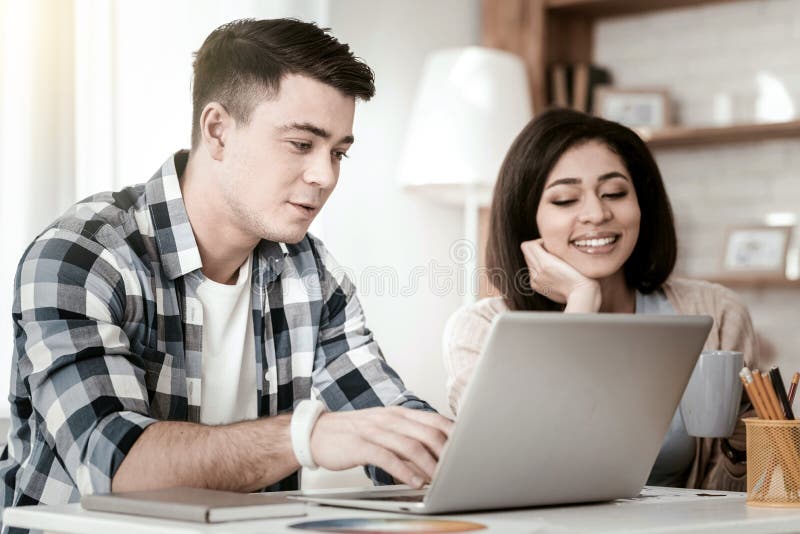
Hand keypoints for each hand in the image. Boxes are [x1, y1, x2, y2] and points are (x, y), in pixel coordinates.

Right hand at [309, 407, 452, 488]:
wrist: (316, 433)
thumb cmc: (354, 434)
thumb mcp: (385, 428)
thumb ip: (408, 436)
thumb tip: (436, 451)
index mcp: (398, 413)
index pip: (433, 420)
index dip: (453, 435)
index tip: (467, 449)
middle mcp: (389, 419)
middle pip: (427, 433)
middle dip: (446, 453)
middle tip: (457, 469)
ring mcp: (375, 430)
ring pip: (410, 446)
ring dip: (429, 465)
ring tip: (440, 480)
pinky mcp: (360, 446)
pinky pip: (387, 458)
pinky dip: (404, 471)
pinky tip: (414, 482)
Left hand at [520, 239, 600, 310]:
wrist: (582, 294)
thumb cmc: (580, 273)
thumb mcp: (568, 256)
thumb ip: (552, 249)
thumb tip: (544, 243)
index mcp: (545, 263)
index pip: (527, 245)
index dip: (538, 242)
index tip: (549, 244)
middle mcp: (537, 272)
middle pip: (527, 253)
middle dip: (537, 250)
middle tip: (551, 252)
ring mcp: (535, 280)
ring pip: (529, 263)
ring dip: (538, 260)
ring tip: (554, 263)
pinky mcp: (536, 287)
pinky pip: (532, 273)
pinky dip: (539, 270)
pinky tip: (553, 273)